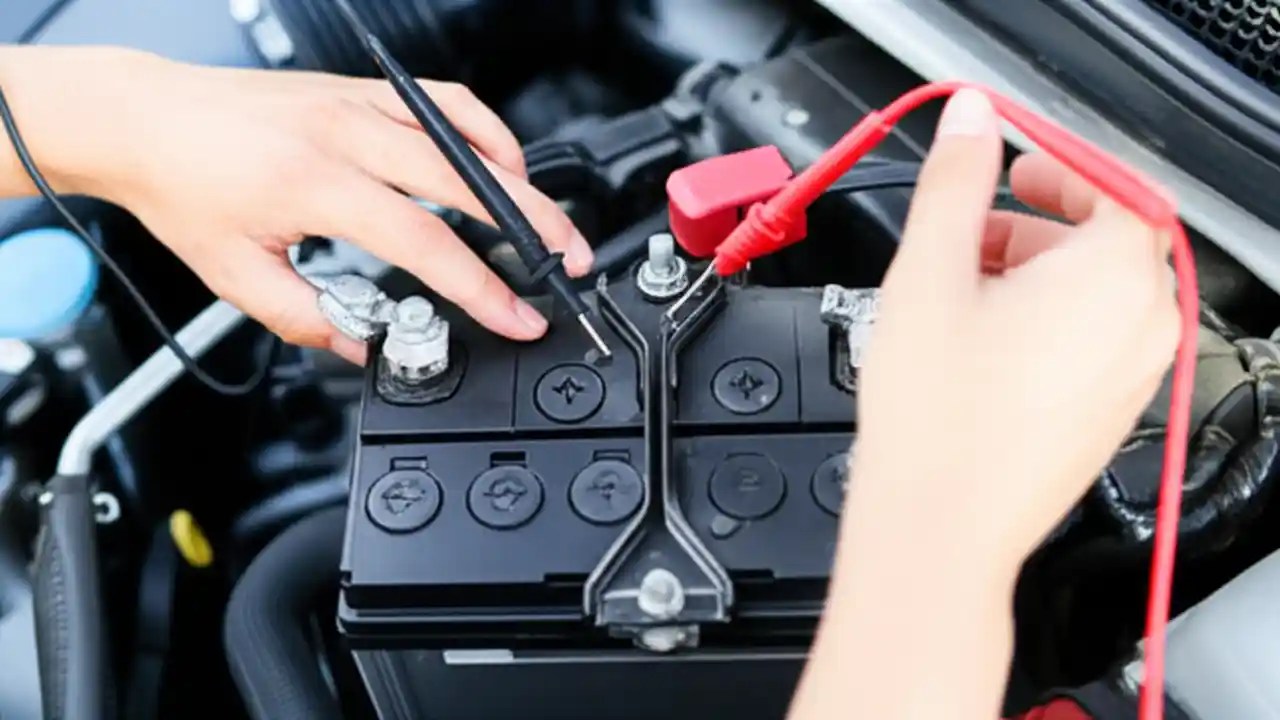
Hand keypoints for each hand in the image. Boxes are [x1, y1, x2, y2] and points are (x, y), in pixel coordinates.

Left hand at [5, 47, 590, 362]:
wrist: (146, 120)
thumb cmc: (185, 187)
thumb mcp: (237, 277)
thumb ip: (312, 321)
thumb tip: (370, 347)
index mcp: (317, 184)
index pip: (425, 242)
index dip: (481, 288)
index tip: (516, 315)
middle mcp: (347, 134)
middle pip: (469, 180)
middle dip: (533, 227)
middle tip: (569, 264)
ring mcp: (360, 104)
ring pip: (468, 134)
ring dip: (520, 179)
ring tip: (549, 222)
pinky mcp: (363, 92)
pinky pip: (445, 103)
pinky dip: (486, 132)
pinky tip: (501, 163)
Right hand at [848, 89, 1179, 572]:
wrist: (938, 528)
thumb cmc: (936, 419)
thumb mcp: (928, 273)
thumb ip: (954, 180)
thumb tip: (971, 120)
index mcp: (1112, 278)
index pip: (1112, 185)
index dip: (1056, 167)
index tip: (1009, 167)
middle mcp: (1141, 326)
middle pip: (1107, 239)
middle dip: (1038, 222)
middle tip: (972, 230)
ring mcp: (1132, 375)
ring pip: (1098, 292)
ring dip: (1038, 272)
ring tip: (963, 293)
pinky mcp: (1111, 412)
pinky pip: (1094, 339)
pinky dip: (1048, 321)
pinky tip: (980, 343)